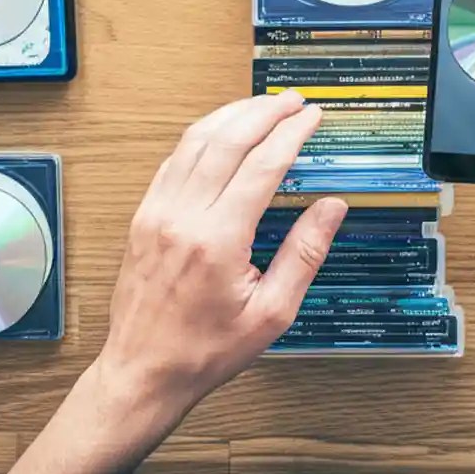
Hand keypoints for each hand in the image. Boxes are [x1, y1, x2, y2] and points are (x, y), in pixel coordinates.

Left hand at [27, 92, 347, 473]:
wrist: (145, 371)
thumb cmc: (204, 350)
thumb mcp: (272, 312)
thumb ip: (304, 254)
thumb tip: (331, 209)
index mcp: (218, 240)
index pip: (262, 165)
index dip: (291, 134)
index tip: (311, 119)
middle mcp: (182, 217)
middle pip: (227, 140)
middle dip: (264, 113)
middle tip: (292, 102)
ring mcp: (157, 213)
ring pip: (194, 141)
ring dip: (231, 116)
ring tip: (261, 107)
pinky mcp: (143, 217)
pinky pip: (173, 161)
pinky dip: (200, 137)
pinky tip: (219, 134)